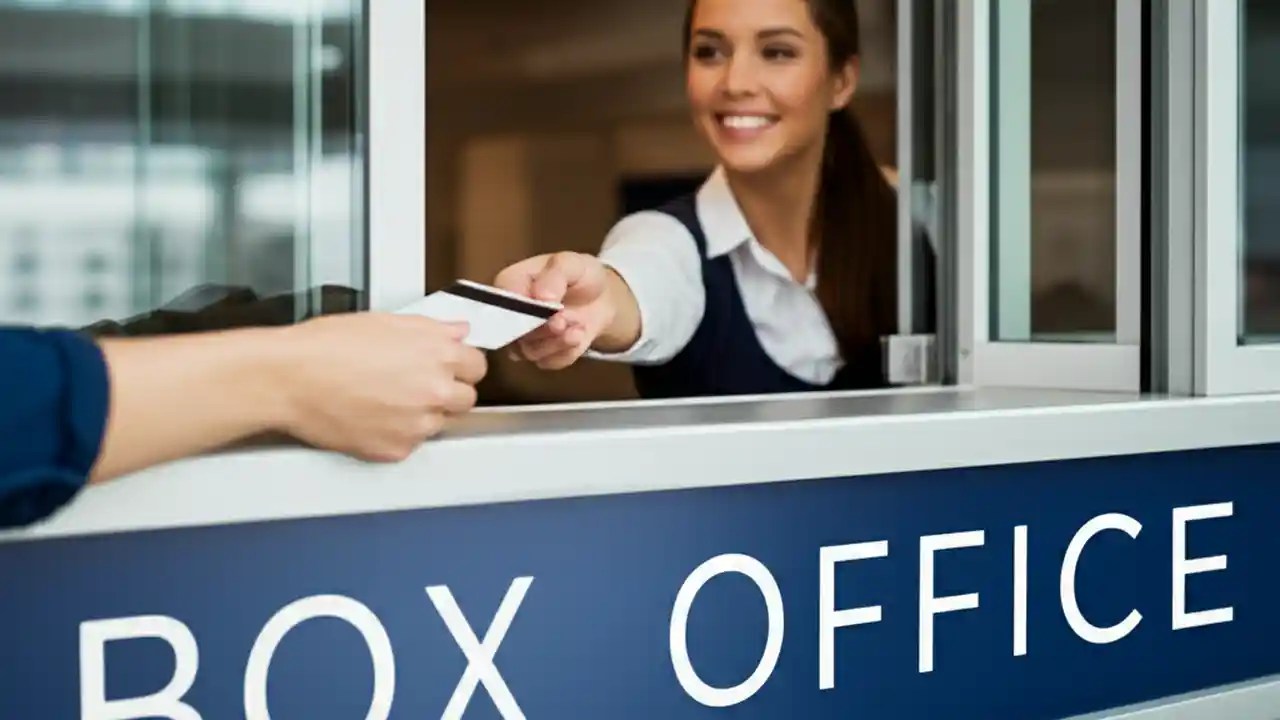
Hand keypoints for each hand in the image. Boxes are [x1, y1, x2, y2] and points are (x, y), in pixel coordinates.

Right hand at [278, 313, 486, 460]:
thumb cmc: (326, 347)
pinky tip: (373, 416)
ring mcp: (417, 424)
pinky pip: (411, 445)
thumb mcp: (385, 321)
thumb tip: (457, 331)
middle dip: (447, 391)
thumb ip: (431, 329)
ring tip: (386, 399)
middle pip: (466, 399)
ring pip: (439, 425)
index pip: (477, 366)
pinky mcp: (396, 450)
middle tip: (416, 384)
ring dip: (423, 415)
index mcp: (437, 354)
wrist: (289, 379)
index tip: (449, 367)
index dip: (461, 365)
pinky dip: (397, 434)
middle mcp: (434, 391)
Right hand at [494, 252, 617, 368]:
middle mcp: (510, 314)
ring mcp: (523, 338)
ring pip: (530, 351)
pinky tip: (579, 337)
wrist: (602, 297)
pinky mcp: (541, 355)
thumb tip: (541, 296)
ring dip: (557, 342)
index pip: (501, 301)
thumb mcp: (571, 263)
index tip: (548, 302)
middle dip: (542, 329)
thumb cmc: (579, 275)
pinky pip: (548, 362)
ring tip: (578, 327)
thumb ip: (555, 275)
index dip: (521, 306)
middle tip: (564, 320)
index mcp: (509, 283)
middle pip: (513, 331)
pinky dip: (567, 352)